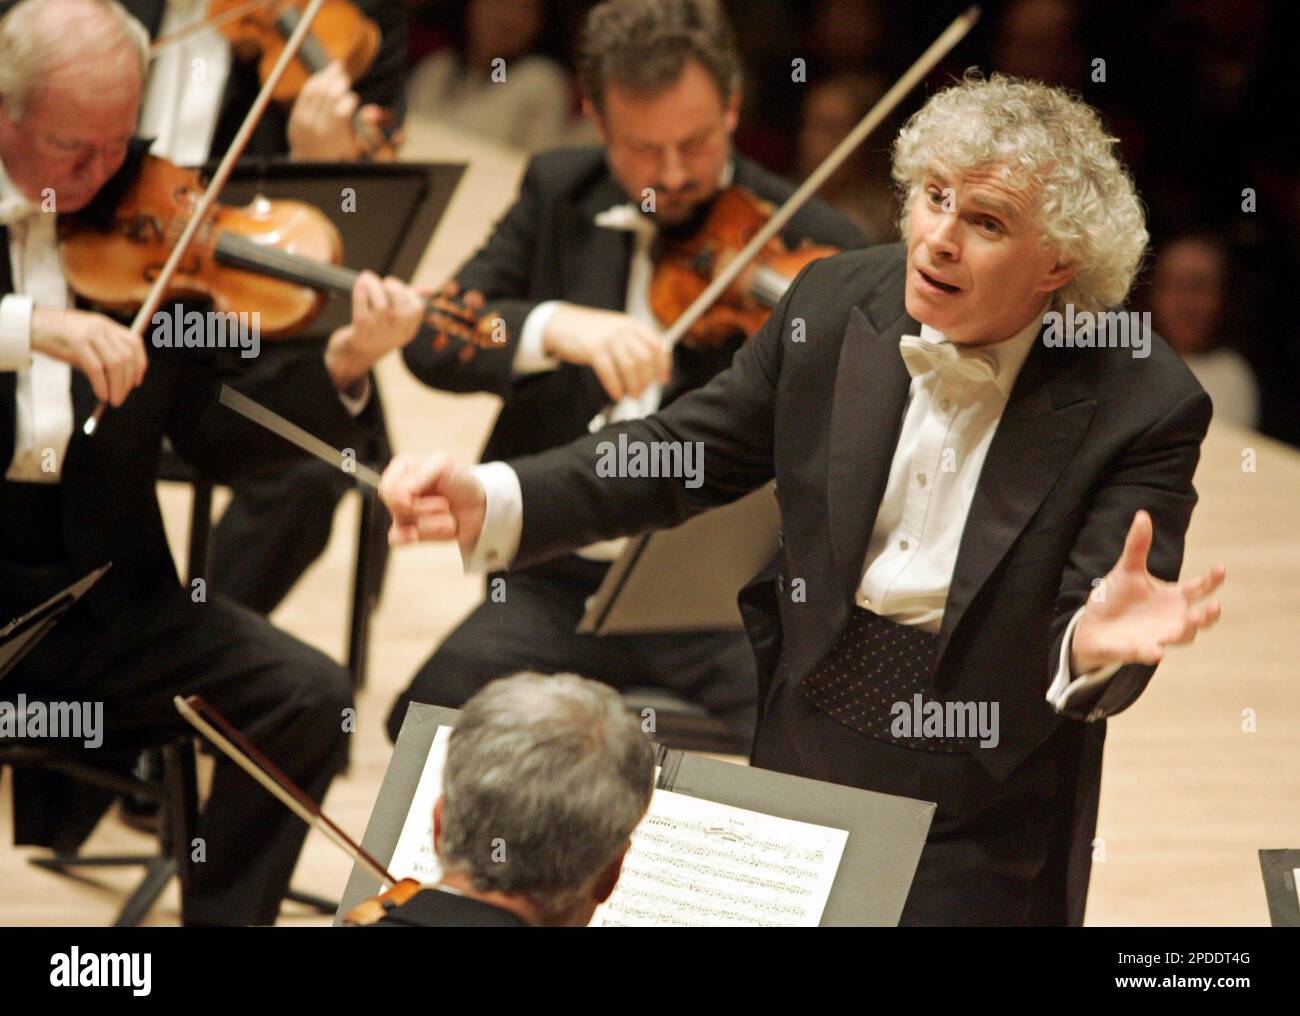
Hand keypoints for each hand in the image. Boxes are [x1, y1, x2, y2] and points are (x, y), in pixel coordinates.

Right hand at [31, 307, 146, 406]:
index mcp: (107, 325)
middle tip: (121, 396)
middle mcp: (101, 327)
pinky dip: (102, 385)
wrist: (30, 325)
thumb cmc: (58, 336)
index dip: (140, 364)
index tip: (137, 382)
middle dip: (127, 381)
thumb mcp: (87, 340)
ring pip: (114, 364)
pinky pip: (96, 368)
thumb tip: (118, 381)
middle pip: (126, 357)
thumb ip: (103, 354)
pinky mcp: (76, 342)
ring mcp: (89, 333)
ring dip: (117, 386)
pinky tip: (102, 395)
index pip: (134, 343)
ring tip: (113, 399)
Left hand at [287, 61, 362, 160]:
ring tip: (336, 67)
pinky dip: (315, 81)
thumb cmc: (339, 156)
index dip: (349, 100)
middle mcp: (319, 128)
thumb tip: (371, 112)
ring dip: (327, 76)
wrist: (312, 165)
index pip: (343, 109)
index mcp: (336, 136)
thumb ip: (367, 131)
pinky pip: (306, 93)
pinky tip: (323, 76)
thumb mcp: (356, 148)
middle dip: (338, 81)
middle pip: (329, 95)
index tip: (353, 98)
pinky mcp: (296, 117)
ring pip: (317, 90)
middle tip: (344, 71)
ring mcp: (305, 122)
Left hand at [325, 271, 424, 388]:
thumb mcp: (395, 319)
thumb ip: (409, 302)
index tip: (398, 287)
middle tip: (384, 283)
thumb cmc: (375, 330)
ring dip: (374, 287)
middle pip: (402, 309)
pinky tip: (360, 285)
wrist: (353, 355)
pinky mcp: (360, 337)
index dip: (409, 292)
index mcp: (407, 331)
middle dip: (394, 287)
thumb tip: (427, 290)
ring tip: (367, 279)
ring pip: (381, 307)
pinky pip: (362, 315)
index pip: (417, 309)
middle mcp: (395, 336)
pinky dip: (360, 296)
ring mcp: (378, 337)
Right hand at [380, 452, 486, 553]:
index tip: (421, 494)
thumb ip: (419, 475)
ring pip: (402, 524)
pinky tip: (418, 535)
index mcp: (403, 469)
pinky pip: (397, 540)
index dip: (402, 495)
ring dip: (431, 523)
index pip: (387, 486)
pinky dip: (411, 538)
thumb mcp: (443, 465)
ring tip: (448, 516)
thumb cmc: (460, 481)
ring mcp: (403, 512)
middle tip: (444, 505)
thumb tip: (401, 494)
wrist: (479, 507)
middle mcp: (400, 490)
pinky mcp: (410, 531)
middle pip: (394, 506)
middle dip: (422, 508)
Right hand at [543, 305, 669, 399]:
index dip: (663, 365)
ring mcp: (608, 339)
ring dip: (633, 386)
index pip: (656, 345)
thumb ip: (633, 344)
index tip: (662, 380)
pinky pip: (610, 372)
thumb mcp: (616, 330)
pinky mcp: (594, 350)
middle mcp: (623, 330)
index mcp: (632, 325)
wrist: (562, 323)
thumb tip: (650, 371)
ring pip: (629, 367)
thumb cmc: (591, 332)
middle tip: (642, 391)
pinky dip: (615, 387)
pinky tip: (617, 395)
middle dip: (646, 380)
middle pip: (645, 359)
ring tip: (631, 395)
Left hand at [1071, 510, 1225, 672]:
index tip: (1221, 568)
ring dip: (1186, 631)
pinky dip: (1152, 652)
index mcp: (1172, 596)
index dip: (1212, 580)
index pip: (1198, 588)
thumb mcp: (1127, 570)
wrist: (1091, 626)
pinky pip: (1149, 653)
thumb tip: (1142, 515)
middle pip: (1200, 618)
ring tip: (1189, 623)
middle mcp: (1172, 618)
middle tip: (1215, 606)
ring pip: (1182, 637)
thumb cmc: (1116, 597)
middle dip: (1209, 614)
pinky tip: (1156, 652)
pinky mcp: (1138, 650)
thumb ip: (1137, 546)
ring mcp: (1158, 635)